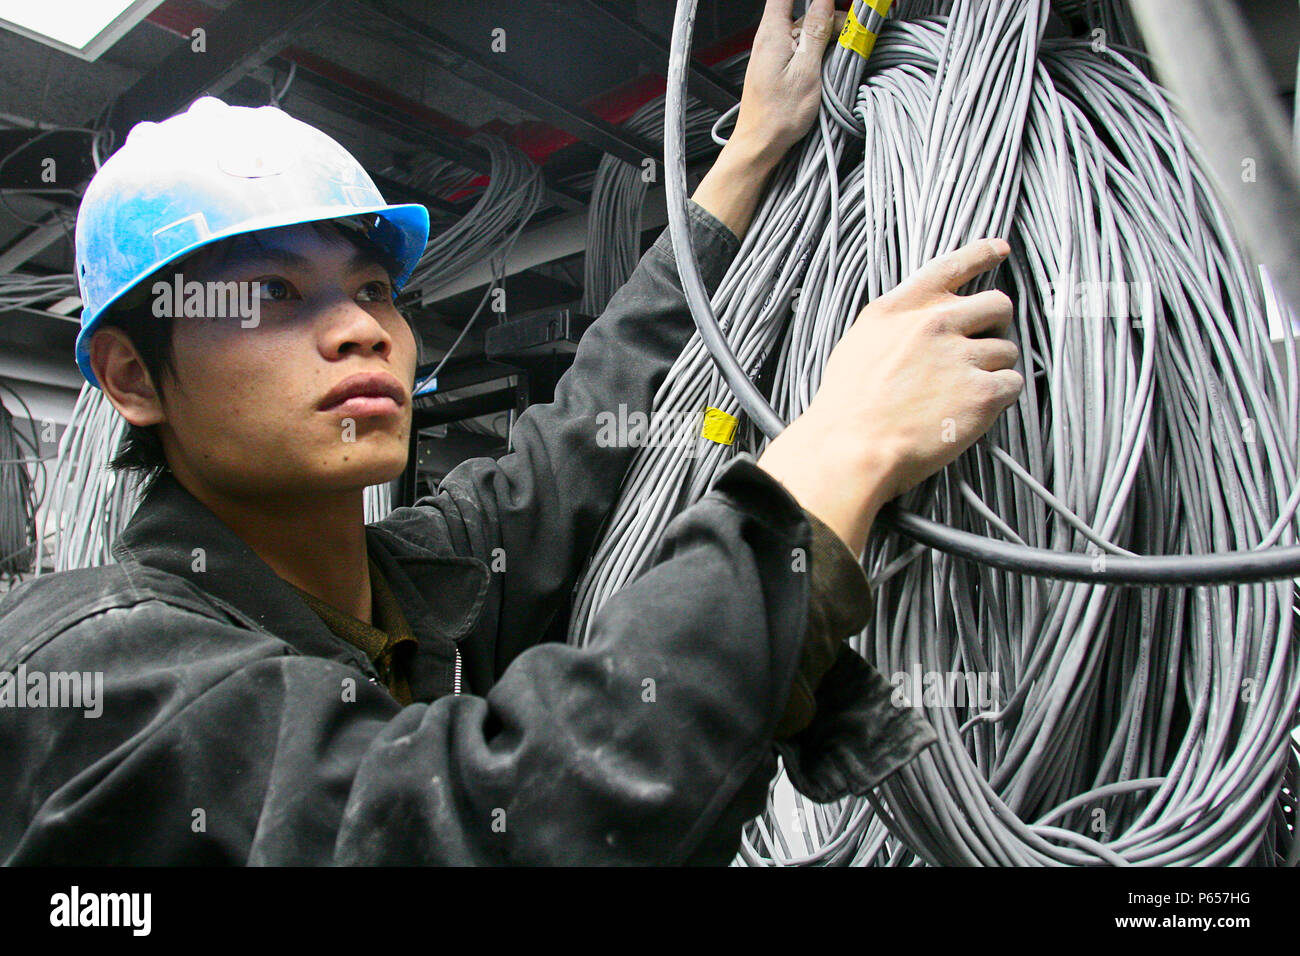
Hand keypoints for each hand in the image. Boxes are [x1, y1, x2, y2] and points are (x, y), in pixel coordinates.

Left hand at [690, 0, 843, 237]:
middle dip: (827, 16)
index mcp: (772, 32)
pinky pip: (799, 47)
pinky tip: (827, 63)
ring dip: (825, 34)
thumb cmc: (777, 115)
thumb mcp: (806, 70)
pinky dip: (816, 49)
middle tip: (850, 31)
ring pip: (802, 29)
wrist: (759, 144)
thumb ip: (815, 32)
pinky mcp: (776, 66)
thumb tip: (824, 0)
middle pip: (801, 10)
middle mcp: (768, 38)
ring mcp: (772, 52)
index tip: (827, 2)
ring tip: (844, 49)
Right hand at [757, 239, 1023, 554]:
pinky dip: (1000, 398)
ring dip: (994, 369)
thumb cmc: (847, 407)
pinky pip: (1013, 384)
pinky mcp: (982, 392)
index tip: (999, 249)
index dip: (981, 254)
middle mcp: (934, 324)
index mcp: (900, 309)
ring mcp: (961, 356)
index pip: (950, 266)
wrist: (852, 447)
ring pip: (1007, 349)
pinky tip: (975, 410)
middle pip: (997, 304)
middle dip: (996, 324)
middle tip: (983, 347)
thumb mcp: (859, 345)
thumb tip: (918, 326)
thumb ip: (896, 326)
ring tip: (965, 392)